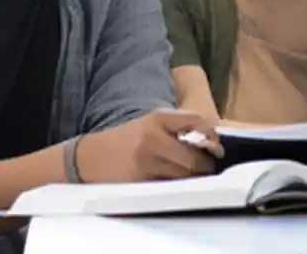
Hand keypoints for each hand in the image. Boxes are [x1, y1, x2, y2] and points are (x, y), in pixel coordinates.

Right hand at [75, 109, 222, 181]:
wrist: (89, 157)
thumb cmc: (125, 140)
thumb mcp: (150, 124)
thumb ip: (177, 129)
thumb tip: (210, 142)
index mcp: (157, 119)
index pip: (196, 120)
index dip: (212, 136)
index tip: (217, 147)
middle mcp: (153, 137)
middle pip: (194, 156)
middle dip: (205, 165)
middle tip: (209, 168)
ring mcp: (146, 160)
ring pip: (184, 175)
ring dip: (193, 178)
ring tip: (193, 177)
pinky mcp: (140, 181)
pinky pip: (169, 186)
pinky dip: (177, 187)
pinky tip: (175, 184)